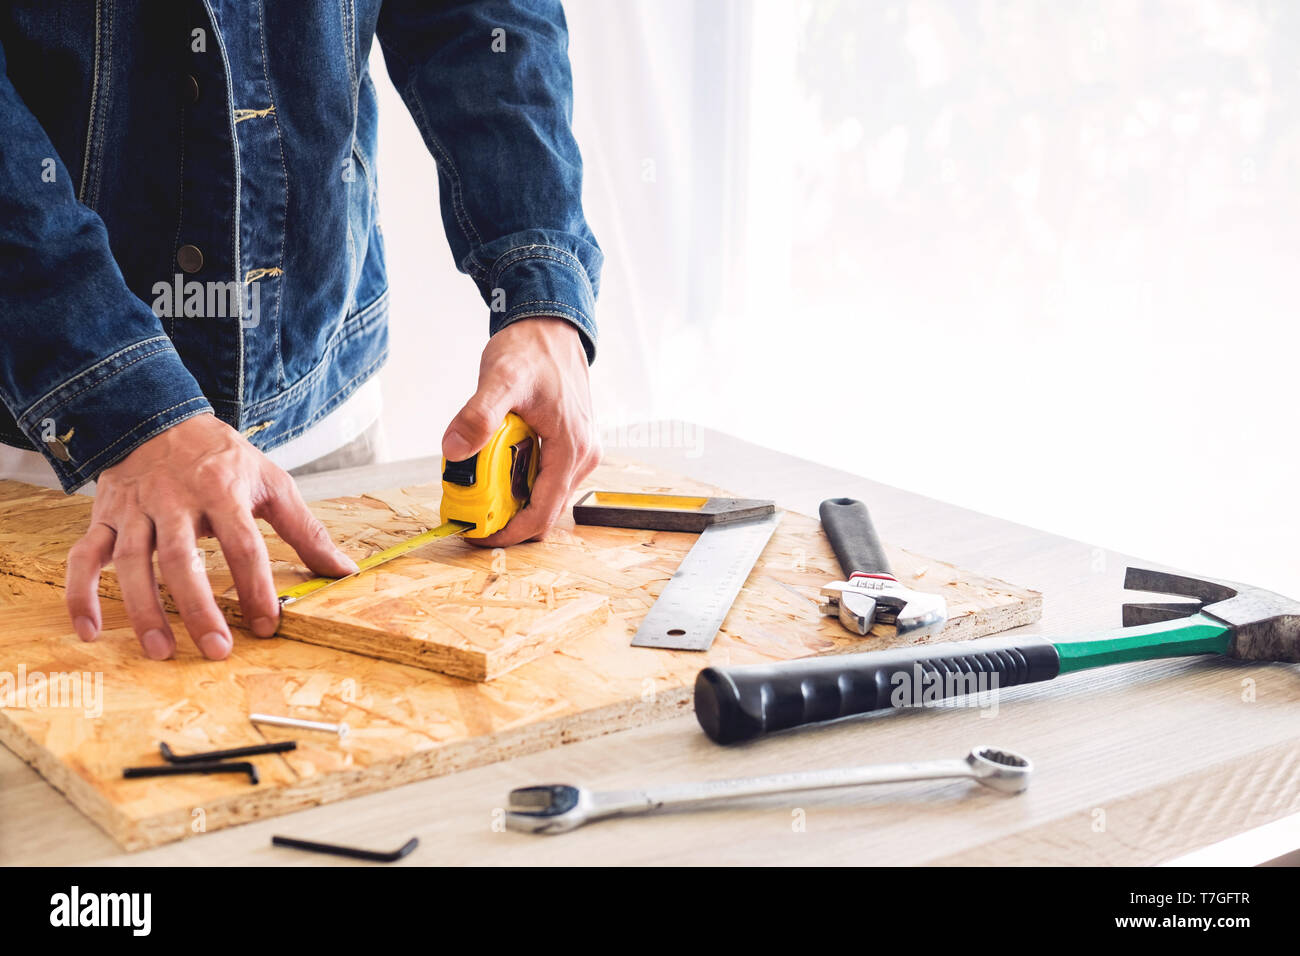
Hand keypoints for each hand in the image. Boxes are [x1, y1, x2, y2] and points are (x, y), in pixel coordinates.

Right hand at [65, 413, 357, 659]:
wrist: (159, 416)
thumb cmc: (222, 458)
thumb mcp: (272, 483)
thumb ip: (306, 530)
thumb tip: (344, 570)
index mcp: (221, 489)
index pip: (243, 544)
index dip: (255, 586)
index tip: (266, 626)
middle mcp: (174, 500)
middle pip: (183, 558)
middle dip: (199, 607)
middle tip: (216, 650)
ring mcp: (134, 510)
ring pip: (132, 562)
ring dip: (144, 609)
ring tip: (161, 651)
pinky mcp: (103, 517)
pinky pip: (84, 558)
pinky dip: (80, 594)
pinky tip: (89, 632)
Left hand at [442, 317, 599, 545]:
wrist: (550, 326)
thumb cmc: (531, 350)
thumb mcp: (500, 379)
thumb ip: (478, 416)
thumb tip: (454, 451)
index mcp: (572, 449)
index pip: (543, 513)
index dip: (509, 532)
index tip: (476, 534)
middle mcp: (584, 456)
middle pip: (544, 510)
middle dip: (507, 517)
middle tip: (469, 510)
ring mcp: (581, 451)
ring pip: (546, 496)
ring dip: (513, 499)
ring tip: (479, 485)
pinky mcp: (573, 445)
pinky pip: (547, 478)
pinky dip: (520, 481)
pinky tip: (496, 466)